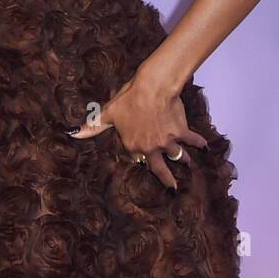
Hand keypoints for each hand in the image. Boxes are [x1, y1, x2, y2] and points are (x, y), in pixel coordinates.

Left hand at [68, 70, 207, 190]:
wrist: (152, 89)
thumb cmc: (129, 99)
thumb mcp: (108, 113)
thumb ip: (93, 126)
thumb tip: (73, 135)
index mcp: (133, 145)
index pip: (138, 155)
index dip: (141, 154)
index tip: (146, 157)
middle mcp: (151, 148)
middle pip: (160, 168)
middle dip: (167, 179)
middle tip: (173, 188)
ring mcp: (167, 141)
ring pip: (178, 155)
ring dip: (185, 160)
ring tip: (190, 164)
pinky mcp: (181, 132)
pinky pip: (192, 140)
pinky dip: (200, 143)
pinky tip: (205, 147)